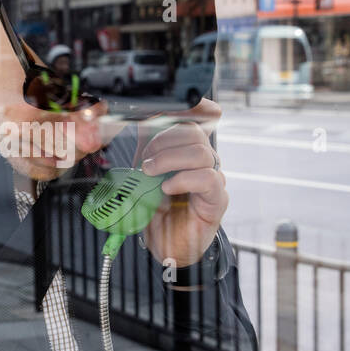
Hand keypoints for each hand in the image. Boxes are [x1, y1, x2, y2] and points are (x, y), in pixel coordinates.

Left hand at [136, 98, 227, 268]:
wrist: (165, 246)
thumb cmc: (156, 210)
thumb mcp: (143, 173)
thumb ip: (144, 149)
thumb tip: (132, 122)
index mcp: (188, 149)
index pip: (201, 115)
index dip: (191, 104)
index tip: (170, 103)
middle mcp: (204, 160)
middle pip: (194, 131)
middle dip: (162, 140)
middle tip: (144, 161)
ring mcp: (214, 178)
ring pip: (199, 151)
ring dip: (168, 159)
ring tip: (150, 174)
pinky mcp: (217, 199)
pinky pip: (207, 177)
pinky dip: (182, 179)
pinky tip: (167, 189)